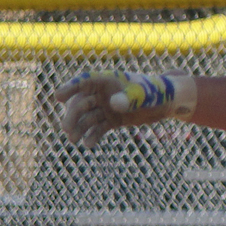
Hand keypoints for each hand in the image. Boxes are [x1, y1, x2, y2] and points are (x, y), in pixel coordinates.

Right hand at [50, 69, 196, 147]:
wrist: (168, 103)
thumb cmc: (156, 92)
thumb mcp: (143, 95)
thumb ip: (129, 98)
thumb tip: (113, 105)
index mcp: (108, 80)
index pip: (85, 81)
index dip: (70, 88)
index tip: (57, 96)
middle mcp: (103, 93)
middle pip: (81, 102)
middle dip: (72, 115)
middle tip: (67, 129)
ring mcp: (106, 107)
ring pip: (87, 117)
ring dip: (79, 128)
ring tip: (74, 140)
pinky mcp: (111, 121)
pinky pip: (97, 128)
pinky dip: (92, 136)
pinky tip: (88, 145)